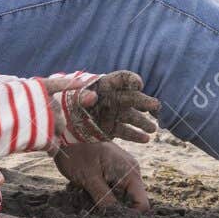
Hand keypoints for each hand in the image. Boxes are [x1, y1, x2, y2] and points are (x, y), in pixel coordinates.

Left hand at [42, 71, 159, 144]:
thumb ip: (82, 96)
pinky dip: (136, 136)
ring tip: (153, 128)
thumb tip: (93, 97)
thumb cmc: (68, 101)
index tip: (138, 85)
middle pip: (132, 98)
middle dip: (144, 102)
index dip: (131, 80)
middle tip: (155, 107)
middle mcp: (114, 98)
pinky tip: (145, 139)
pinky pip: (126, 132)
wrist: (63, 117)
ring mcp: (114, 114)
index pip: (122, 78)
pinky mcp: (111, 128)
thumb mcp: (72, 97)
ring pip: (132, 117)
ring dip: (143, 122)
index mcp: (105, 85)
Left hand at [51, 141, 150, 211]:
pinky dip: (103, 193)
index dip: (131, 216)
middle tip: (98, 211)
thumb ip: (104, 197)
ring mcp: (123, 169)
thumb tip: (114, 215)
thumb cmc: (77, 152)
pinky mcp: (113, 169)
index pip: (142, 203)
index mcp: (129, 172)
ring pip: (122, 195)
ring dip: (108, 201)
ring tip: (90, 198)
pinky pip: (114, 187)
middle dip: (117, 209)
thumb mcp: (89, 178)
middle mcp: (130, 171)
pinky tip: (89, 190)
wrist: (67, 133)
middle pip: (132, 201)